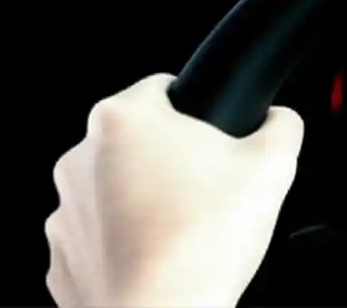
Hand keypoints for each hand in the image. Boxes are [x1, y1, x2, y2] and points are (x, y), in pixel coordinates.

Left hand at [45, 74, 303, 306]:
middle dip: (173, 160)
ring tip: (187, 230)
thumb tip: (280, 121)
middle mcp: (81, 158)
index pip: (163, 88)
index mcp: (123, 119)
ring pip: (117, 190)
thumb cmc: (202, 243)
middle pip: (140, 142)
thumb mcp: (273, 164)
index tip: (215, 138)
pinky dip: (129, 245)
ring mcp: (66, 211)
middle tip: (211, 190)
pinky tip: (163, 258)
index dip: (199, 111)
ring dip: (147, 203)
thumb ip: (281, 125)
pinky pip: (102, 239)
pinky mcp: (64, 257)